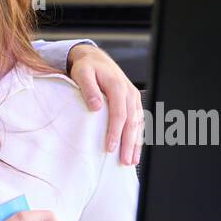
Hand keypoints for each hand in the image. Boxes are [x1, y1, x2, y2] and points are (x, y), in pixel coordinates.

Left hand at [66, 44, 143, 165]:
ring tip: (131, 161)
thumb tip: (95, 107)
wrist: (95, 58)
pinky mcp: (133, 102)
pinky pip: (138, 121)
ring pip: (138, 123)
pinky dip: (137, 136)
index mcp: (118, 86)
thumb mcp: (82, 74)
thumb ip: (88, 89)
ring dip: (136, 143)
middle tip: (125, 162)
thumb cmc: (86, 68)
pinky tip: (134, 149)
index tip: (110, 148)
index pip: (119, 114)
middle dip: (129, 143)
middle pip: (132, 122)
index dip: (115, 132)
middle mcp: (129, 93)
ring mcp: (133, 98)